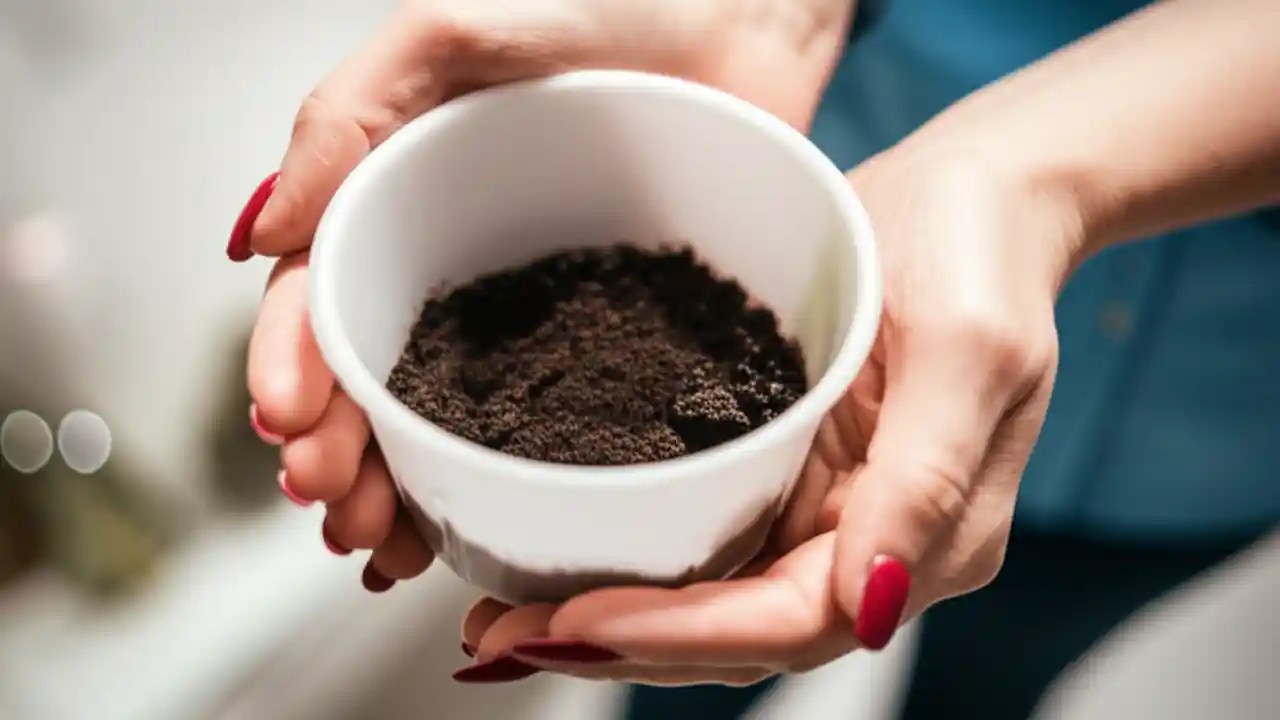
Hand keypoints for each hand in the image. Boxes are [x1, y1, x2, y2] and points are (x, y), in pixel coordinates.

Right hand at [233, 1, 852, 587]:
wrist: (743, 12)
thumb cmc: (604, 0)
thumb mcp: (455, 34)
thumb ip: (350, 115)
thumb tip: (258, 235)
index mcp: (395, 197)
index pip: (320, 299)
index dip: (294, 371)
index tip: (293, 429)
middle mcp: (452, 263)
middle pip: (373, 382)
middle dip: (341, 457)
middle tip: (340, 512)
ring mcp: (530, 311)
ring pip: (446, 423)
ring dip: (402, 494)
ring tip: (387, 548)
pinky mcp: (610, 338)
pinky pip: (550, 427)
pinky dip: (502, 487)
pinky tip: (471, 533)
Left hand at [455, 150, 1076, 684]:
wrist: (976, 198)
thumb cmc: (979, 251)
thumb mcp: (968, 349)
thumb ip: (927, 480)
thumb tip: (871, 605)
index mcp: (926, 534)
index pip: (791, 620)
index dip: (680, 633)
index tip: (575, 622)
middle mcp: (871, 543)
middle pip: (738, 633)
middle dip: (618, 644)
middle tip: (500, 639)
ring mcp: (829, 514)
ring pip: (714, 602)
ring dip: (611, 621)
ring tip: (503, 621)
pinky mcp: (793, 476)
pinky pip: (710, 542)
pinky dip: (636, 565)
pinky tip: (566, 561)